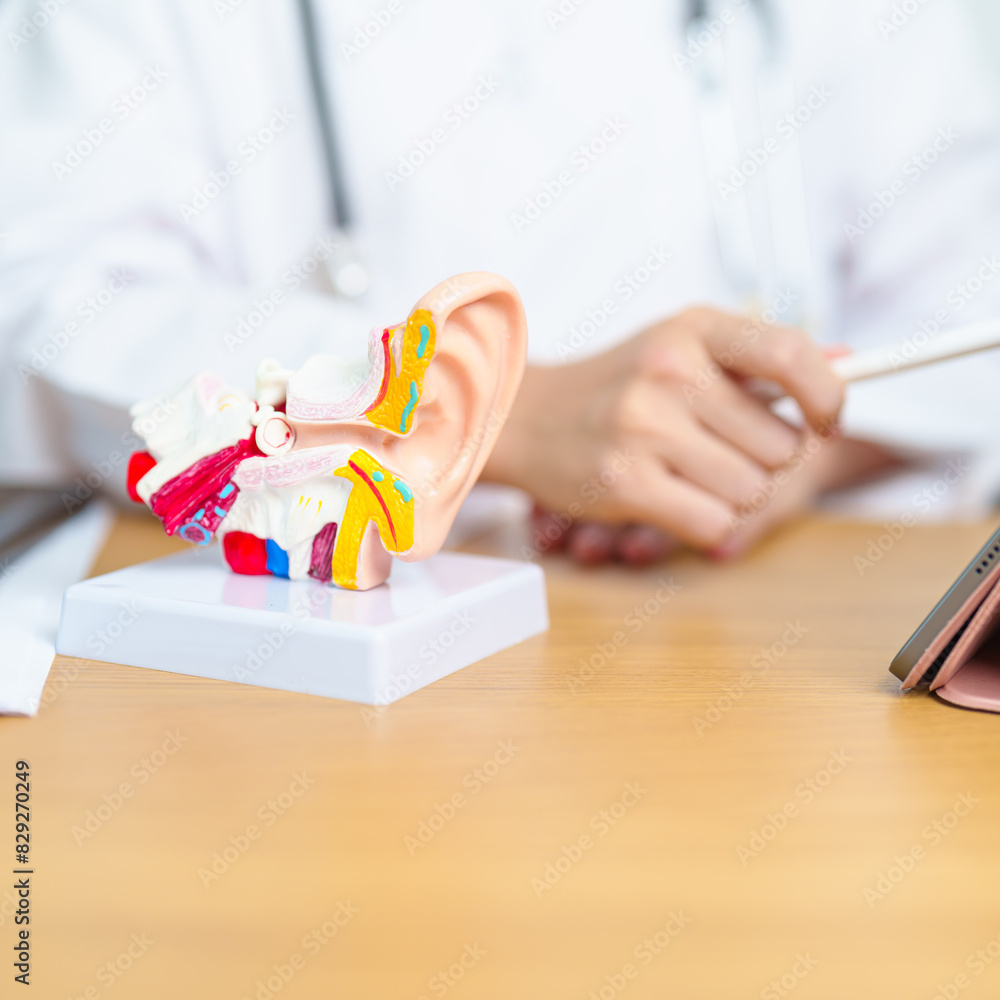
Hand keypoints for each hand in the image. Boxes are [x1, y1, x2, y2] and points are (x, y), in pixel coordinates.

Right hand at [483, 307, 847, 555]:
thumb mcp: (684, 348)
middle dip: (765, 462)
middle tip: (720, 452)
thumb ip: (762, 358)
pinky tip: (674, 501)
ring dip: (734, 496)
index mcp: (693, 328)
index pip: (793, 355)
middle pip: (782, 445)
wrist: (527, 416)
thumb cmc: (616, 385)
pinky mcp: (625, 482)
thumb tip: (851, 361)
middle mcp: (670, 371)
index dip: (829, 397)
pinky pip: (715, 524)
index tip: (825, 420)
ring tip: (690, 475)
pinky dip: (706, 524)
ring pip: (753, 490)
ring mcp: (644, 427)